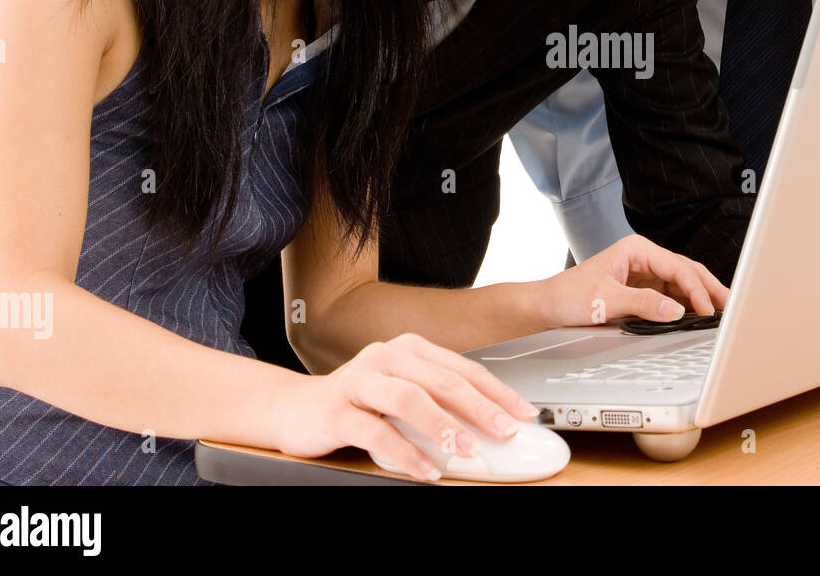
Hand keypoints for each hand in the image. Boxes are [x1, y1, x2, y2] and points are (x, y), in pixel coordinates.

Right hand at [271, 333, 541, 481]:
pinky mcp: (336, 409)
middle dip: (479, 408)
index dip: (496, 391)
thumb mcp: (403, 395)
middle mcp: (386, 357)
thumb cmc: (359, 403)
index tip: (524, 413)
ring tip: (467, 451)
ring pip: (409, 399)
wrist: (294, 408)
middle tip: (505, 432)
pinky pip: (376, 431)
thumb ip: (439, 403)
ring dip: (443, 427)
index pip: (462, 368)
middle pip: (441, 380)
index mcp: (410, 349)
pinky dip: (405, 453)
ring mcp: (359, 380)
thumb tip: (490, 428)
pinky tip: (426, 470)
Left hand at [541, 234, 728, 327]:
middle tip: (731, 306)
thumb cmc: (569, 295)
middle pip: (686, 271)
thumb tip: (677, 311)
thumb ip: (643, 305)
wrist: (548, 306)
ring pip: (682, 284)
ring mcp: (645, 274)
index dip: (696, 289)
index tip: (708, 309)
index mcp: (636, 250)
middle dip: (709, 288)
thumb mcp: (606, 301)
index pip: (678, 268)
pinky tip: (699, 315)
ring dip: (701, 297)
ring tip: (722, 312)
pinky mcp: (643, 290)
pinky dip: (687, 305)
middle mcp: (644, 258)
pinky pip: (672, 296)